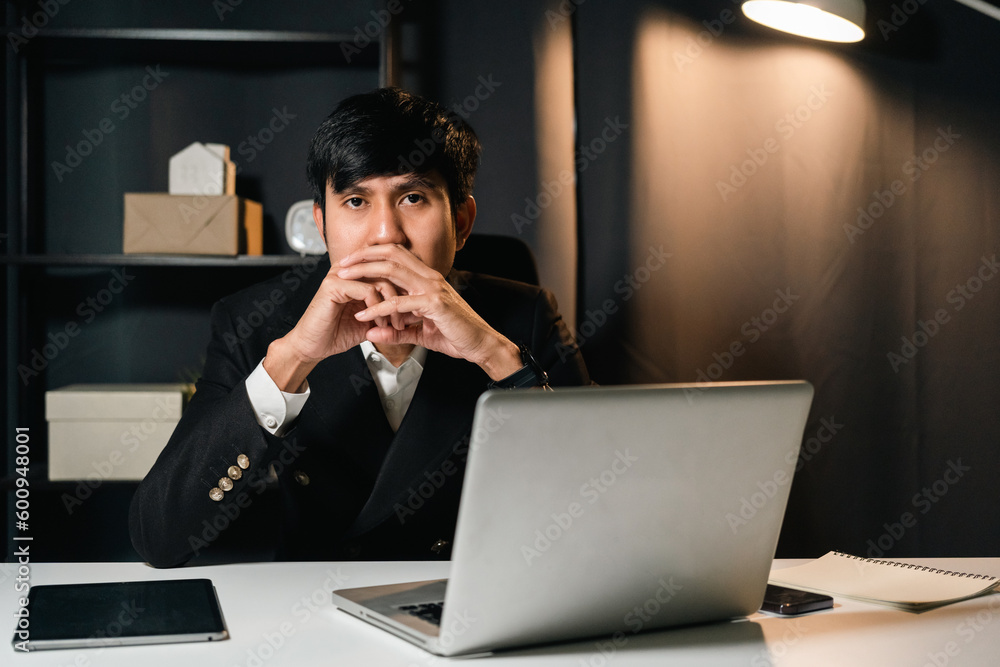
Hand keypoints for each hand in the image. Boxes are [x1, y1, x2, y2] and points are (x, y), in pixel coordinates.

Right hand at [262, 266, 400, 390]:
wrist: (313, 347)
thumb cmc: (337, 333)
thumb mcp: (371, 320)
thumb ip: (388, 309)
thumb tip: (412, 309)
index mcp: (358, 273)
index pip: (390, 269)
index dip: (405, 290)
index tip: (414, 311)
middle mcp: (349, 269)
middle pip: (389, 270)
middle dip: (402, 297)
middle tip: (407, 318)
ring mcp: (340, 274)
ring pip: (381, 280)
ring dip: (391, 305)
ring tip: (392, 324)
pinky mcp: (334, 285)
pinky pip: (367, 290)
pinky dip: (377, 308)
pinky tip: (377, 323)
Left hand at [336, 244, 523, 380]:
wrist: (482, 345)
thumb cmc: (457, 335)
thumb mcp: (420, 333)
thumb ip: (395, 331)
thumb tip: (371, 333)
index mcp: (428, 279)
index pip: (397, 255)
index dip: (372, 255)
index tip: (352, 263)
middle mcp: (430, 278)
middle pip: (391, 255)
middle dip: (362, 257)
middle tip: (341, 265)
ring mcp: (433, 289)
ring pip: (393, 271)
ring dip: (365, 274)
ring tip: (344, 280)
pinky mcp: (435, 304)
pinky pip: (400, 303)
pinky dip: (378, 308)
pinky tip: (364, 315)